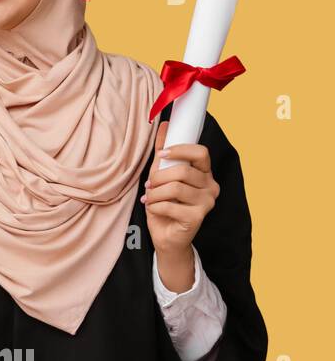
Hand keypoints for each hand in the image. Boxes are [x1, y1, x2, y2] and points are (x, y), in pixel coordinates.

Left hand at [142, 120, 219, 254]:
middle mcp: (211, 187)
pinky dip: (155, 206)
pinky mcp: (198, 218)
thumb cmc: (165, 204)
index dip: (180, 150)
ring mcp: (207, 203)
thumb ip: (164, 152)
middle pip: (183, 171)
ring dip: (155, 193)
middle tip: (149, 185)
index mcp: (205, 173)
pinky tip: (154, 209)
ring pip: (175, 188)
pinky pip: (170, 206)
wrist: (166, 236)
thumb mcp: (161, 175)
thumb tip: (165, 124)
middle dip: (159, 177)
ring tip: (149, 198)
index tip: (162, 155)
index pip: (201, 152)